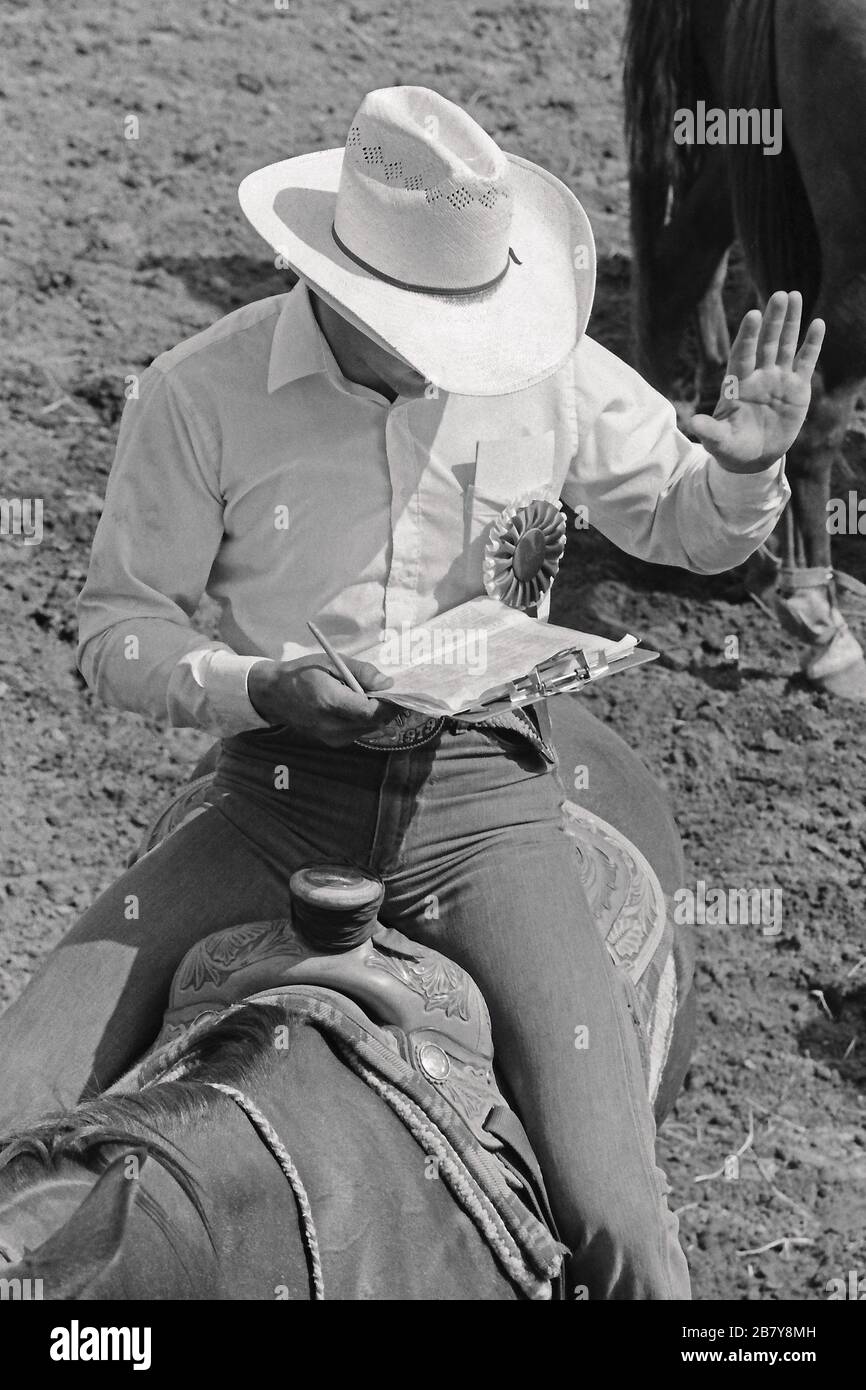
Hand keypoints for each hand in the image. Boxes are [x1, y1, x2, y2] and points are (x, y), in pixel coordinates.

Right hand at [247, 654, 394, 746]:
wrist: (274, 694)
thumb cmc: (302, 673)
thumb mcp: (332, 662)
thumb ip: (362, 672)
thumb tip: (387, 683)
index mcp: (330, 702)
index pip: (370, 712)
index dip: (389, 704)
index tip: (395, 692)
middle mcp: (331, 725)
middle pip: (373, 723)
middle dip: (385, 708)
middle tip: (386, 691)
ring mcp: (331, 737)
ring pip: (369, 729)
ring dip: (375, 714)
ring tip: (365, 696)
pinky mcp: (332, 742)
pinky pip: (358, 732)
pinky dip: (363, 720)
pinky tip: (354, 706)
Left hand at [691, 290, 824, 473]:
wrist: (752, 458)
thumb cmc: (731, 447)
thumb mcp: (719, 441)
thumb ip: (710, 430)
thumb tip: (693, 423)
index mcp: (738, 384)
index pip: (742, 354)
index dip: (747, 335)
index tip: (752, 314)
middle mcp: (758, 375)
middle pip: (766, 342)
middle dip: (773, 320)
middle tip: (779, 295)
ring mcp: (778, 379)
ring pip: (786, 345)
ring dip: (791, 322)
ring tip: (795, 295)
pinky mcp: (797, 388)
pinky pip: (805, 362)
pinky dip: (812, 344)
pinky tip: (818, 323)